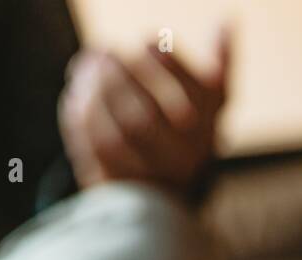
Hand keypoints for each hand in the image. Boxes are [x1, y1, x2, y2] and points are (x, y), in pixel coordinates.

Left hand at [59, 28, 229, 195]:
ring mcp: (144, 176)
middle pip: (142, 119)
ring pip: (112, 138)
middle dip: (119, 81)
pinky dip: (78, 122)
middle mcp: (178, 158)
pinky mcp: (114, 187)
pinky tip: (75, 94)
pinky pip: (90, 154)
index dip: (169, 67)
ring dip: (93, 98)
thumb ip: (221, 63)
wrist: (166, 195)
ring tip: (84, 66)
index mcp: (206, 130)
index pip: (192, 98)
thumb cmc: (187, 133)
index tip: (147, 39)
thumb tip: (226, 22)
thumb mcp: (211, 102)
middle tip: (103, 50)